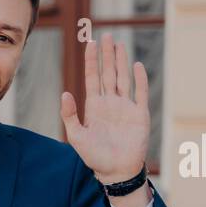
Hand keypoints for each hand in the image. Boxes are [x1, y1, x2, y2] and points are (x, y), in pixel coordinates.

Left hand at [59, 32, 149, 183]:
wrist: (116, 171)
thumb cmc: (95, 156)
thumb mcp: (77, 136)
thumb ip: (70, 115)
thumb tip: (65, 93)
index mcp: (95, 106)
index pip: (93, 78)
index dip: (91, 61)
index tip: (90, 44)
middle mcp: (110, 103)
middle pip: (108, 73)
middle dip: (106, 55)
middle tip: (106, 35)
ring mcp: (126, 107)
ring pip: (123, 78)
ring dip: (121, 61)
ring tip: (118, 44)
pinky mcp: (140, 114)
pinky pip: (141, 93)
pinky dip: (140, 79)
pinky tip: (136, 65)